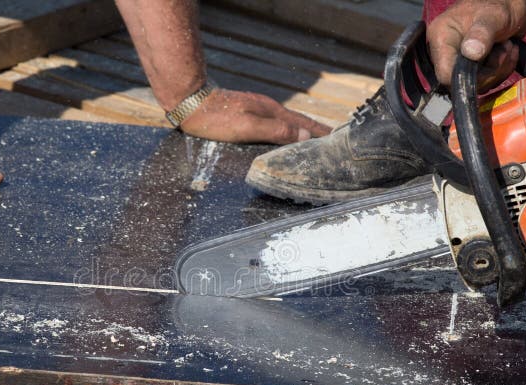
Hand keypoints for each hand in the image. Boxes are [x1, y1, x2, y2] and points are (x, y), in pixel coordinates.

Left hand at [179, 89, 331, 144]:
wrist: (189, 103)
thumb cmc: (216, 118)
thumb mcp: (248, 127)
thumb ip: (276, 131)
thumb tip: (306, 135)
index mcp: (271, 111)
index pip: (303, 123)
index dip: (319, 131)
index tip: (336, 138)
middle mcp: (267, 108)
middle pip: (297, 121)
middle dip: (314, 130)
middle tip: (331, 140)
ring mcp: (256, 110)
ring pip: (285, 122)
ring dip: (300, 130)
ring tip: (311, 139)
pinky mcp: (245, 113)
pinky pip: (273, 123)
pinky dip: (285, 130)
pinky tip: (282, 135)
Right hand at [427, 0, 525, 85]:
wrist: (508, 3)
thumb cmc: (498, 4)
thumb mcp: (493, 16)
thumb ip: (482, 33)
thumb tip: (471, 53)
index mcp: (441, 39)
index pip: (445, 75)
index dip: (468, 77)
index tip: (492, 60)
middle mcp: (444, 54)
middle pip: (461, 83)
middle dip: (490, 72)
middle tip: (505, 49)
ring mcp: (457, 63)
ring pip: (475, 85)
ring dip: (498, 71)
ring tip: (507, 47)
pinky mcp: (469, 69)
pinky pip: (484, 83)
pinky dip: (500, 72)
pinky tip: (506, 53)